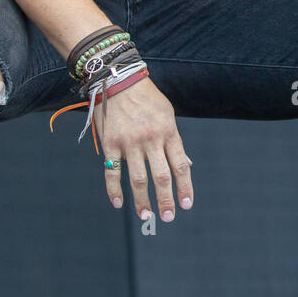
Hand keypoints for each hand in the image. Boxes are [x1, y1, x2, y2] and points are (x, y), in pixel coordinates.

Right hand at [98, 76, 192, 222]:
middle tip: (168, 217)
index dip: (185, 187)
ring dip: (142, 200)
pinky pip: (112, 171)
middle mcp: (151, 139)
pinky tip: (118, 202)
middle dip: (166, 200)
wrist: (119, 79)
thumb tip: (185, 166)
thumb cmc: (147, 98)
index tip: (186, 204)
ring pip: (138, 179)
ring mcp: (130, 142)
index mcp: (168, 132)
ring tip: (146, 216)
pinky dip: (114, 189)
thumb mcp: (167, 115)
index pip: (180, 166)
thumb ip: (173, 141)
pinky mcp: (110, 143)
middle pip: (161, 177)